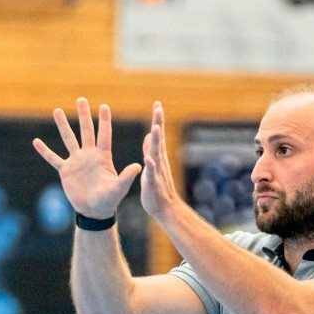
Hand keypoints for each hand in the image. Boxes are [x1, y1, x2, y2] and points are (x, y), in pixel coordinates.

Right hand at [33, 98, 141, 219]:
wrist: (94, 211)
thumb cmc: (109, 200)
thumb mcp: (119, 188)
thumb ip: (126, 176)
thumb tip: (138, 166)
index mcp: (103, 157)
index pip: (104, 135)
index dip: (104, 121)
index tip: (104, 106)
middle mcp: (89, 155)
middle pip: (86, 131)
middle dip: (84, 115)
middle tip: (81, 99)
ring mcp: (76, 161)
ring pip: (69, 139)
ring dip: (63, 126)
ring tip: (58, 110)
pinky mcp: (66, 171)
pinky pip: (53, 158)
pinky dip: (45, 151)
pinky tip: (36, 141)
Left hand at [139, 102, 184, 222]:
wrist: (165, 209)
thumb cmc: (157, 188)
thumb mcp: (152, 165)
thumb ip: (151, 150)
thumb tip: (149, 135)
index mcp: (157, 156)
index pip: (157, 135)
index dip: (158, 120)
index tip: (157, 104)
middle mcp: (159, 161)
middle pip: (159, 139)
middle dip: (158, 123)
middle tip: (158, 108)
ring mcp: (157, 172)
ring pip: (156, 154)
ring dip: (155, 141)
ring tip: (154, 128)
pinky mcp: (153, 184)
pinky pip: (151, 174)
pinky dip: (151, 166)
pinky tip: (148, 159)